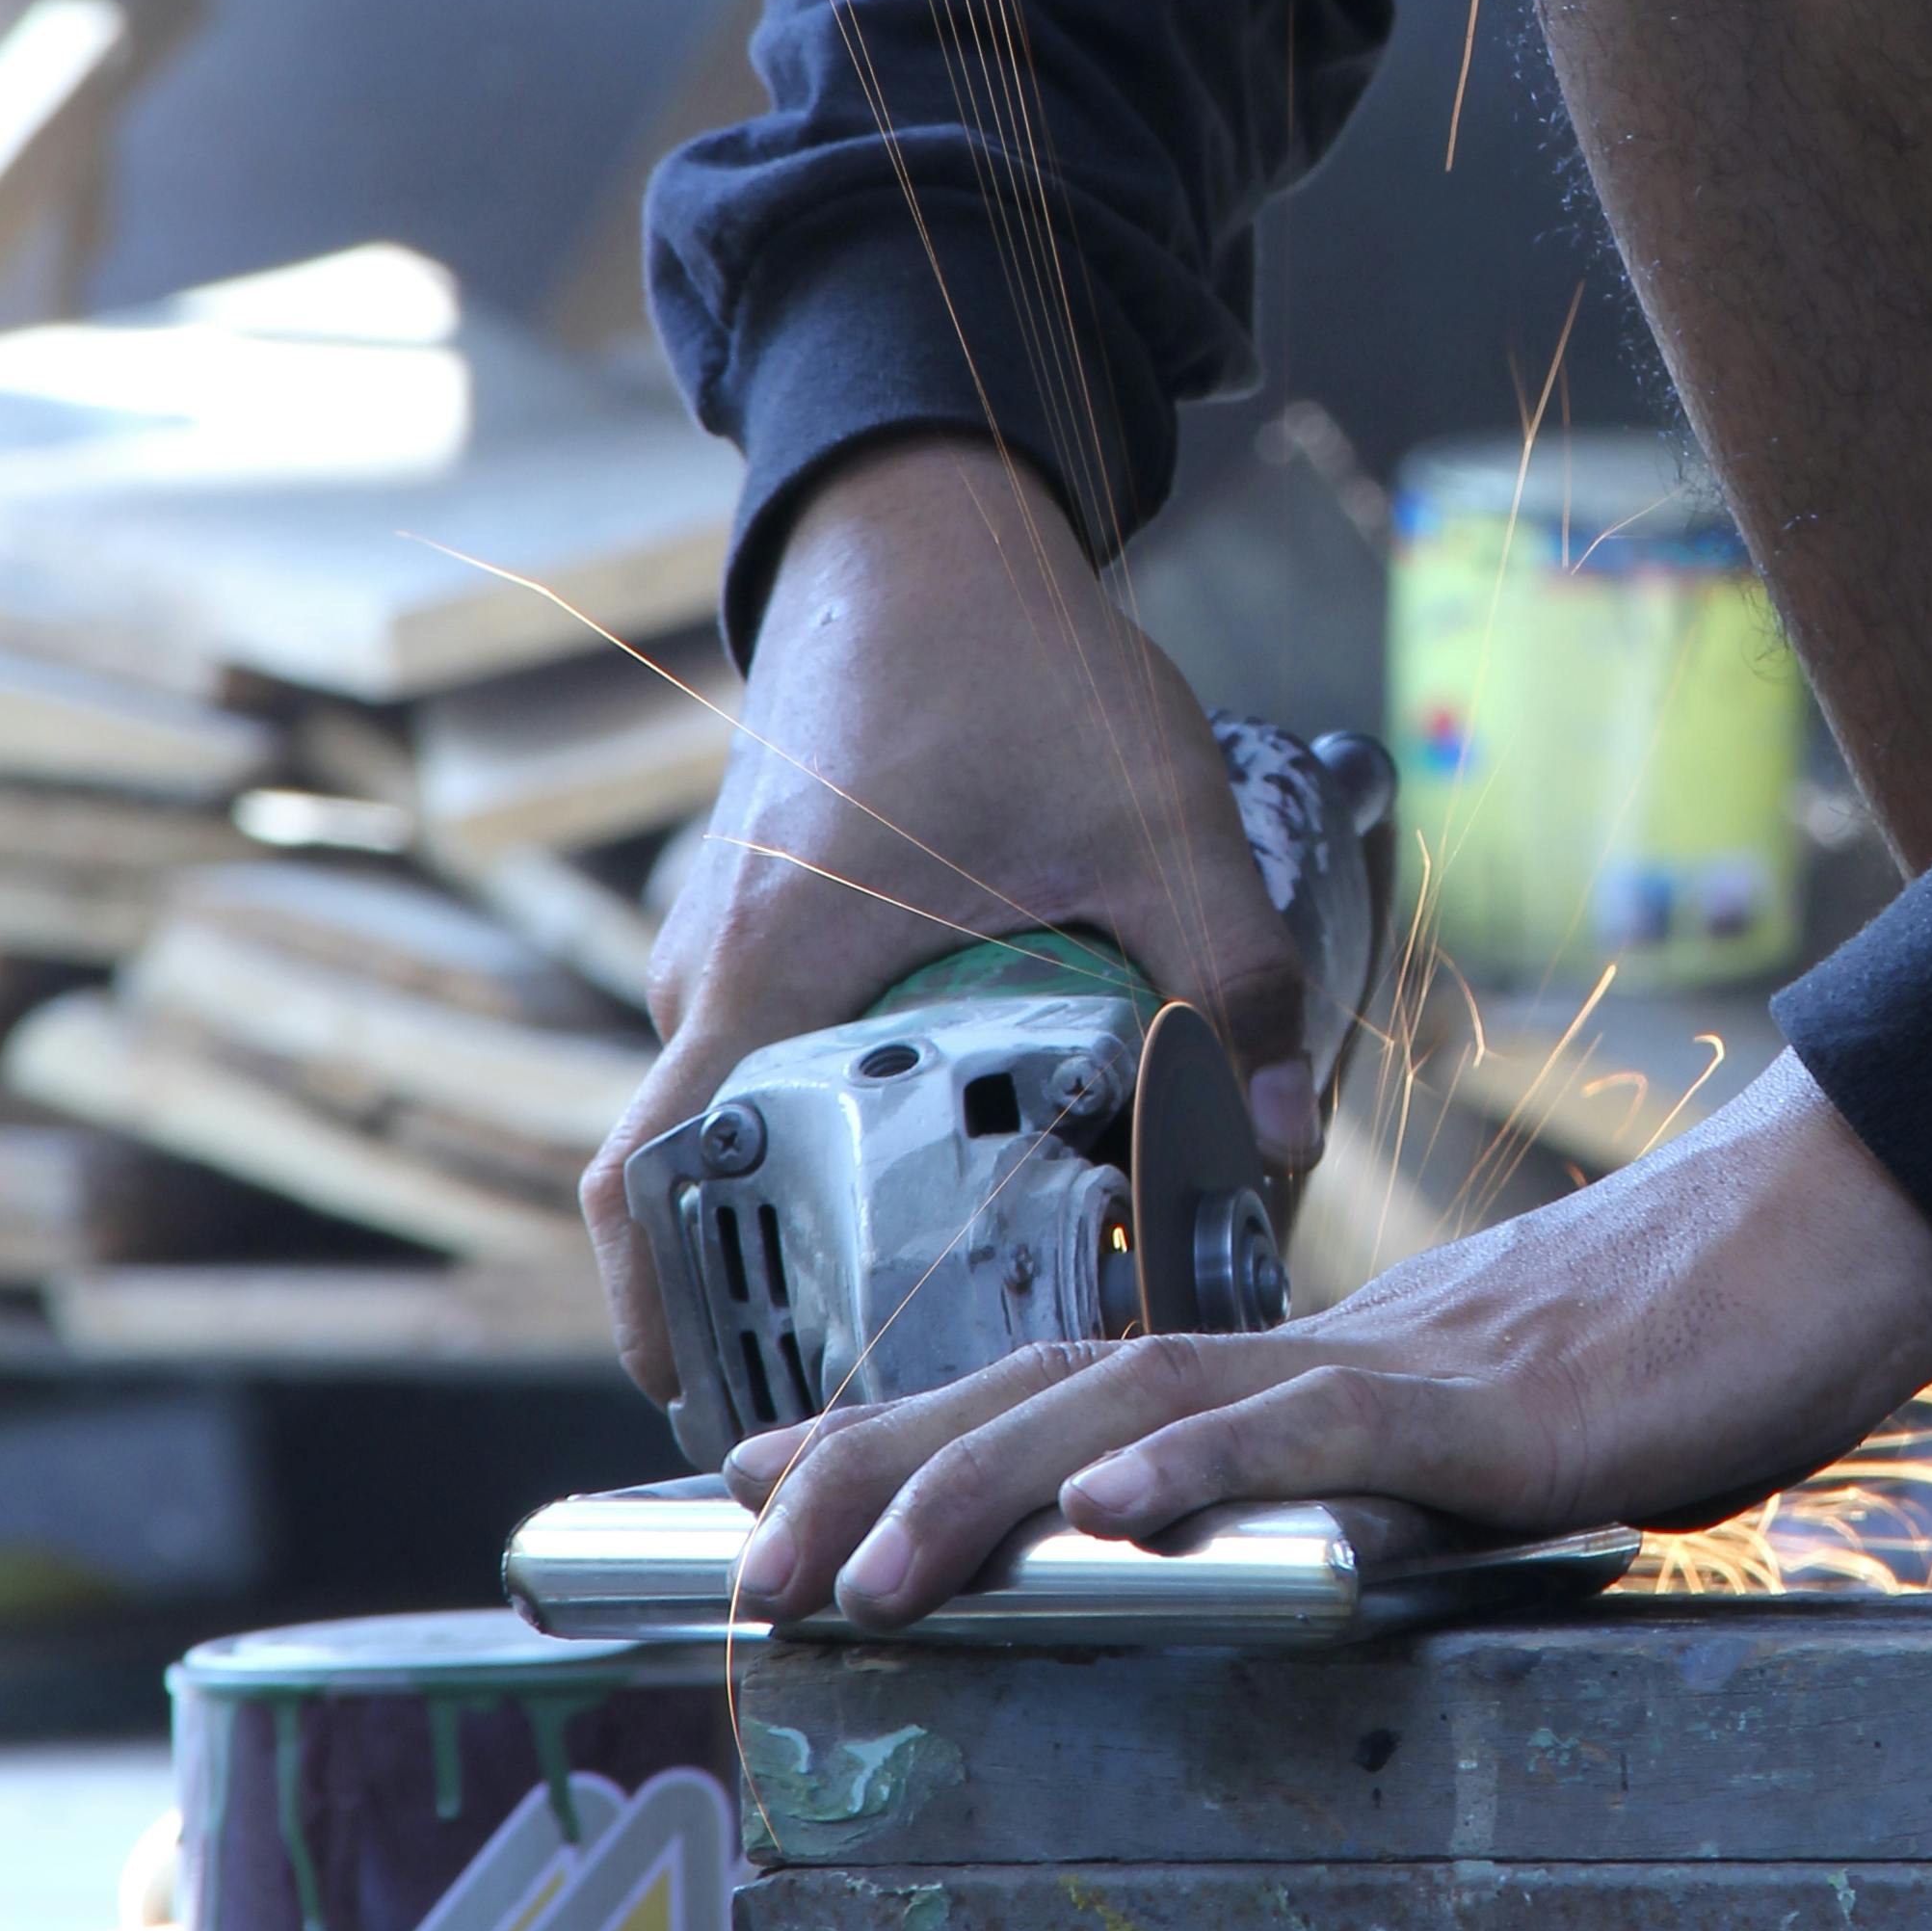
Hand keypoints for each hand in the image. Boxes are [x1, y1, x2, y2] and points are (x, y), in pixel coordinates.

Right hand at [582, 433, 1349, 1397]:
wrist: (930, 518)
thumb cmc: (1013, 657)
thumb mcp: (1156, 822)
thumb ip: (1229, 984)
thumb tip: (1287, 1150)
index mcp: (771, 970)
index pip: (644, 1188)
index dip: (665, 1317)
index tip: (730, 1412)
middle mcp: (718, 964)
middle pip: (708, 1175)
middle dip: (790, 1284)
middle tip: (906, 1367)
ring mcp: (729, 928)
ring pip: (753, 1106)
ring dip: (833, 1187)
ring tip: (959, 1257)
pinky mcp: (766, 901)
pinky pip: (781, 1038)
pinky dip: (846, 1102)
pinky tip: (962, 1119)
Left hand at [721, 1053, 1931, 1625]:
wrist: (1840, 1228)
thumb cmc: (1696, 1348)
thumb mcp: (1504, 1465)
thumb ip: (1385, 1504)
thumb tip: (1288, 1573)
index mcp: (1318, 1370)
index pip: (1071, 1388)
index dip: (907, 1433)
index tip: (762, 1483)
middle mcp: (1327, 1348)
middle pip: (1059, 1390)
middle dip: (882, 1477)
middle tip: (743, 1562)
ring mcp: (1404, 1367)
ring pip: (1150, 1405)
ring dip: (988, 1490)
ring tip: (865, 1574)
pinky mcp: (1498, 1407)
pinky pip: (1329, 1430)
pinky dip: (1211, 1462)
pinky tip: (1116, 1512)